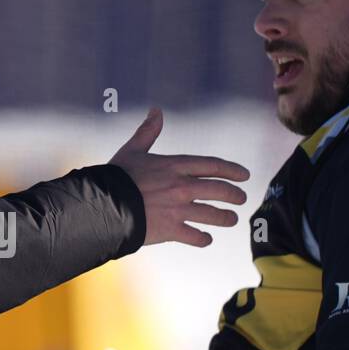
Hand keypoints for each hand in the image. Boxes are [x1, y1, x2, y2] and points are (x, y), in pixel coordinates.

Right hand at [109, 107, 249, 247]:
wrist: (104, 205)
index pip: (212, 166)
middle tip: (241, 199)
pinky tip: (206, 239)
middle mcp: (182, 187)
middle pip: (219, 190)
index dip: (232, 170)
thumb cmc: (116, 176)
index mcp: (175, 166)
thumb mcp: (133, 150)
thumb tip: (156, 110)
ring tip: (231, 219)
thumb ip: (148, 131)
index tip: (244, 175)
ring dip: (225, 218)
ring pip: (212, 214)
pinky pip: (195, 236)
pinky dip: (203, 238)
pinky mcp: (171, 229)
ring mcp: (178, 209)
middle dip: (234, 195)